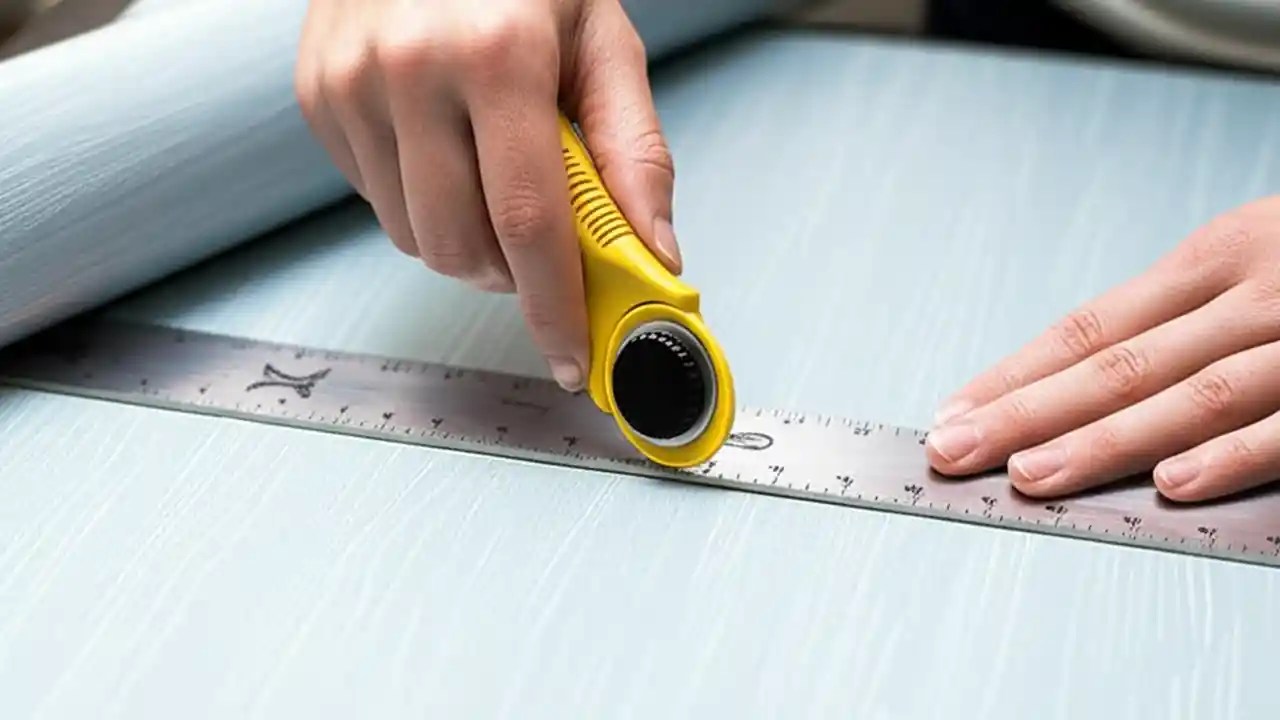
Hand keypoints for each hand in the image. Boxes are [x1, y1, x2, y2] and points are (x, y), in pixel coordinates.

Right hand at [294, 0, 681, 390]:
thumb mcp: (602, 39)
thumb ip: (632, 152)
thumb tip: (654, 255)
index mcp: (498, 52)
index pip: (529, 222)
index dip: (555, 306)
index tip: (571, 359)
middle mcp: (410, 68)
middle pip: (462, 246)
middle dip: (512, 276)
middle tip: (540, 251)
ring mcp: (349, 83)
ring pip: (412, 236)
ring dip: (465, 243)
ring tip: (491, 185)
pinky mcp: (315, 96)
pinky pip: (374, 200)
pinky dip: (419, 202)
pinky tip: (443, 151)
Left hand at [926, 196, 1279, 502]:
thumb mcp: (1266, 249)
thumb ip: (1192, 308)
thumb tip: (1094, 368)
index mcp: (1218, 256)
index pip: (1093, 327)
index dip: (1017, 374)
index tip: (955, 411)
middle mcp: (1251, 294)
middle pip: (1119, 364)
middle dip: (1026, 413)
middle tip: (955, 449)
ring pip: (1192, 394)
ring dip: (1103, 440)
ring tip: (1030, 474)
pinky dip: (1229, 455)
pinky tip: (1170, 484)